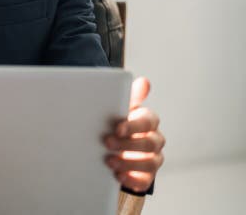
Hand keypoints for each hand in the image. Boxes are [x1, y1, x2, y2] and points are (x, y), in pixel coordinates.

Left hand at [104, 77, 165, 192]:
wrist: (116, 146)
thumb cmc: (119, 123)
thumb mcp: (121, 108)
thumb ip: (131, 96)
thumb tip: (144, 81)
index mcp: (148, 122)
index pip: (148, 121)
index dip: (133, 125)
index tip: (117, 128)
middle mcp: (154, 140)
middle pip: (149, 143)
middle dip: (128, 144)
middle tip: (107, 142)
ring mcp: (152, 159)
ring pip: (150, 163)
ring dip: (129, 162)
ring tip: (109, 160)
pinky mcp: (146, 175)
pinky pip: (144, 180)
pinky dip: (132, 179)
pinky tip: (118, 176)